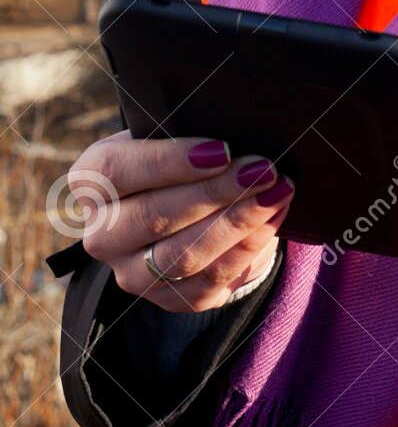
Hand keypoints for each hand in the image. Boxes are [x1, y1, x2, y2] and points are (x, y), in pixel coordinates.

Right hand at [68, 129, 294, 312]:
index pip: (119, 172)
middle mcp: (102, 234)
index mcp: (92, 182)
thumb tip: (235, 127)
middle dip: (217, 192)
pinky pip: (209, 280)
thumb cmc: (180, 157)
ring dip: (238, 222)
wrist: (186, 205)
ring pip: (183, 256)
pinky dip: (247, 248)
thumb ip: (188, 131)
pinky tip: (272, 219)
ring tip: (277, 192)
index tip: (222, 150)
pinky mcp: (169, 299)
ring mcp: (131, 273)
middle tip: (263, 170)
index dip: (171, 161)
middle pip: (155, 217)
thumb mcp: (170, 134)